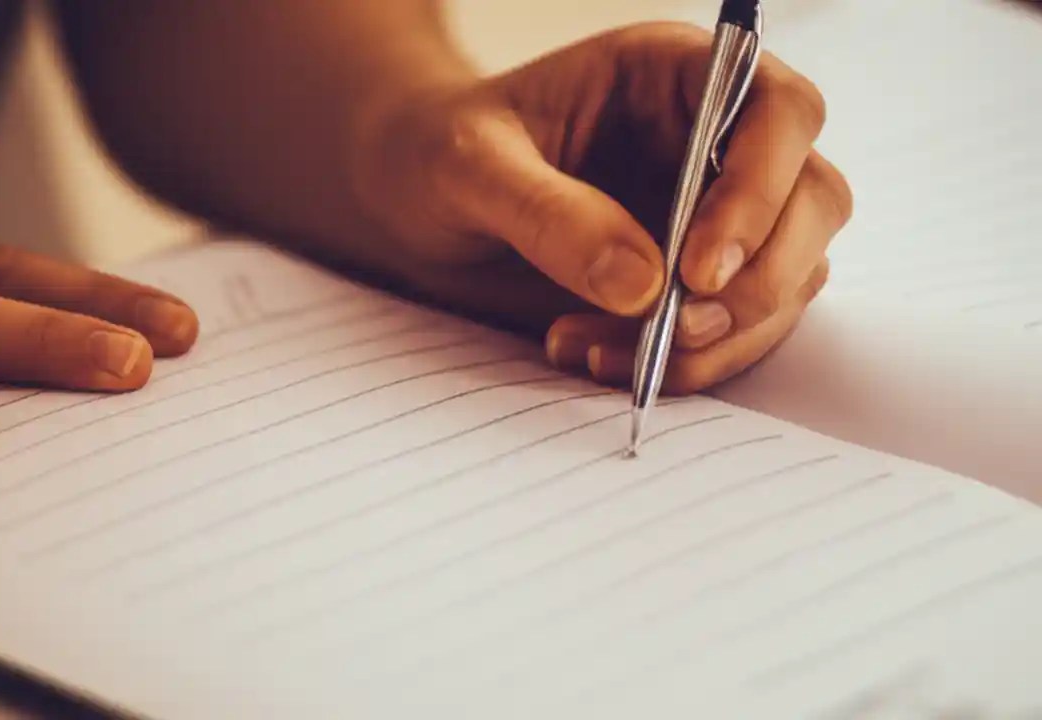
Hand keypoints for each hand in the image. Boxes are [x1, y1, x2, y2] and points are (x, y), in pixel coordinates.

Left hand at [349, 21, 850, 391]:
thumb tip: (644, 286)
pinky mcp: (692, 282)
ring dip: (715, 339)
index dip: (761, 189)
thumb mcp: (470, 165)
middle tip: (678, 333)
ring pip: (785, 280)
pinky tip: (597, 360)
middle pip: (812, 201)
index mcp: (672, 74)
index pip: (777, 110)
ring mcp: (712, 214)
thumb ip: (549, 213)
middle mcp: (711, 141)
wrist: (412, 201)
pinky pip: (731, 331)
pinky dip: (683, 365)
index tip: (698, 269)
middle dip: (760, 282)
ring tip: (598, 355)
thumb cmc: (437, 152)